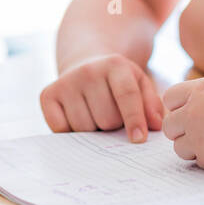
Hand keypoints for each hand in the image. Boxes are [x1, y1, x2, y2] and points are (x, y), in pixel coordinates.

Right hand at [39, 53, 165, 141]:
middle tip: (112, 116)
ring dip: (93, 131)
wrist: (86, 65)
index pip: (126, 95)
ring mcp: (65, 82)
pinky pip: (61, 129)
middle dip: (113, 126)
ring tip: (95, 116)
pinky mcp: (47, 95)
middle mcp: (88, 71)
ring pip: (84, 128)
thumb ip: (152, 104)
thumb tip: (157, 126)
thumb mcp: (140, 84)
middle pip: (106, 118)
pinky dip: (71, 132)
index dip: (134, 119)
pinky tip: (77, 118)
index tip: (139, 139)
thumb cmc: (118, 82)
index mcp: (115, 64)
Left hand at [162, 76, 203, 177]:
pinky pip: (198, 162)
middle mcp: (196, 111)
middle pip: (169, 125)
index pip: (171, 97)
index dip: (180, 107)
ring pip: (180, 147)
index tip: (193, 113)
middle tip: (203, 134)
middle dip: (182, 131)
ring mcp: (199, 137)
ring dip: (195, 148)